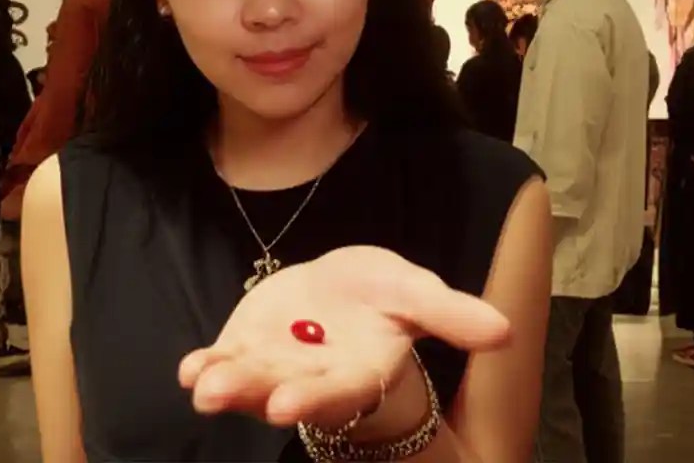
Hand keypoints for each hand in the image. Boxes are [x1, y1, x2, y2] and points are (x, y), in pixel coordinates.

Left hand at [178, 246, 509, 429]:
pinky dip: (203, 367)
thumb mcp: (415, 293)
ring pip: (247, 385)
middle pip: (288, 394)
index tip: (287, 406)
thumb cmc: (382, 297)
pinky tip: (188, 369)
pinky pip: (220, 363)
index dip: (315, 399)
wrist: (339, 287)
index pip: (340, 392)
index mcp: (359, 371)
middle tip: (241, 400)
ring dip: (226, 388)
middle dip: (263, 398)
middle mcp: (312, 380)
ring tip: (204, 387)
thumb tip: (505, 332)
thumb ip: (451, 315)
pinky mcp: (243, 350)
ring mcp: (273, 368)